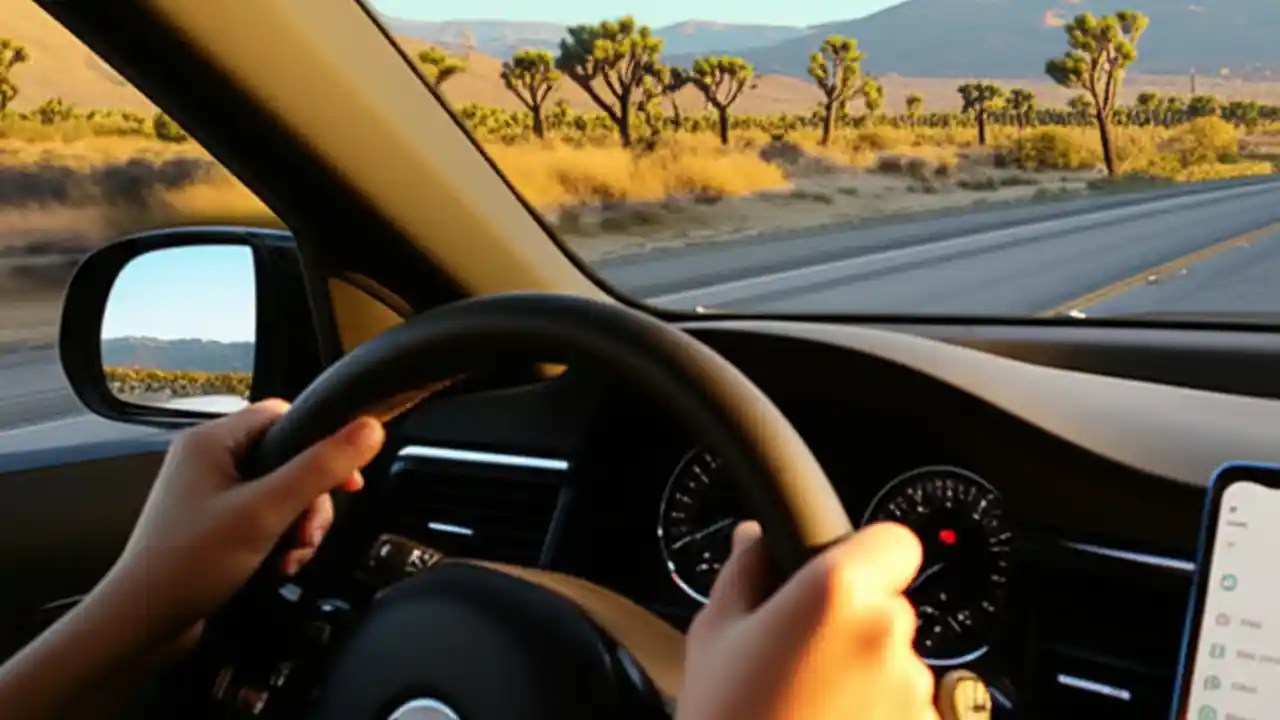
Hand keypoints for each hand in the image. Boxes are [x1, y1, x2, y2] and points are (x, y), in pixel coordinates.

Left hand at [105, 399, 384, 639]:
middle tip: (308, 532)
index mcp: (211, 441)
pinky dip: (281, 542)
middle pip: (290, 460)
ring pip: (283, 495)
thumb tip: (369, 428)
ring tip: (292, 556)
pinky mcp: (215, 526)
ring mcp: (211, 495)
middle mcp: (209, 461)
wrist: (142, 625)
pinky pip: (266, 519)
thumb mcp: (266, 511)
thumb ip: (320, 468)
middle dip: (311, 501)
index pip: (284, 416)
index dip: (322, 442)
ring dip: (299, 527)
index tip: (347, 477)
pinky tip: (279, 566)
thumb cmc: (189, 564)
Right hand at [678, 521, 937, 719]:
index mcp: (836, 592)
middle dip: (855, 623)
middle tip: (800, 657)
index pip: (895, 541)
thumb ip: (745, 572)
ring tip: (810, 705)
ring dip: (867, 675)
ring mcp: (912, 692)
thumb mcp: (714, 635)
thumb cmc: (726, 719)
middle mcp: (886, 635)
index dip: (868, 556)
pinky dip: (878, 716)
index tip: (836, 578)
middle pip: (890, 606)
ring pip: (899, 661)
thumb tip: (757, 536)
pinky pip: (907, 710)